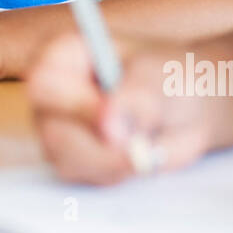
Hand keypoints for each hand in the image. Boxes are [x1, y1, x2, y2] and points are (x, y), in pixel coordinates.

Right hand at [27, 34, 232, 184]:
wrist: (186, 107)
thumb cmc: (168, 78)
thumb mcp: (161, 78)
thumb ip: (137, 96)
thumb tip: (109, 125)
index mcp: (64, 55)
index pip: (45, 82)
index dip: (74, 104)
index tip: (113, 118)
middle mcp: (53, 92)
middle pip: (52, 129)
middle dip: (99, 146)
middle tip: (140, 148)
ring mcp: (57, 128)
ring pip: (68, 159)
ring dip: (112, 162)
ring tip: (145, 143)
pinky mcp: (70, 158)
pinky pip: (84, 177)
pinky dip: (115, 173)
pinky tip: (135, 154)